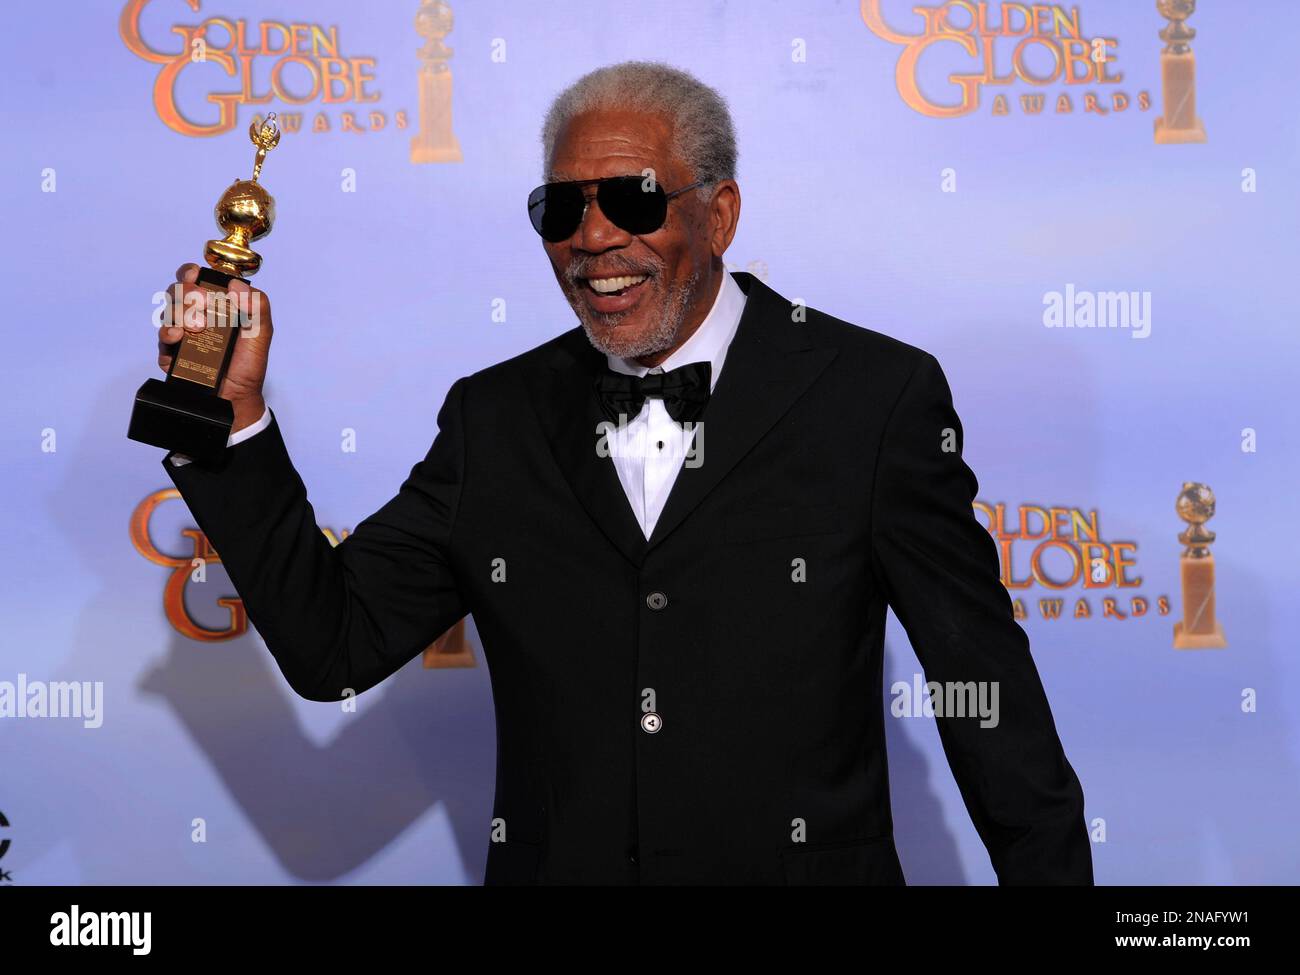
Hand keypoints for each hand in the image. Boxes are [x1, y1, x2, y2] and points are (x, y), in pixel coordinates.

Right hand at [158, 263, 272, 432]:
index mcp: (216, 305)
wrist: (237, 397)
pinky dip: (167, 334)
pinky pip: (162, 338)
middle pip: (177, 291)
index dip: (190, 272)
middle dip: (187, 292)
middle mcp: (195, 315)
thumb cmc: (248, 364)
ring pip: (168, 311)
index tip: (195, 274)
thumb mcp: (261, 333)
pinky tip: (177, 337)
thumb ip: (257, 307)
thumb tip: (236, 286)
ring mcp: (182, 333)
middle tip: (202, 303)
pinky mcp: (171, 353)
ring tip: (194, 326)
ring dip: (178, 312)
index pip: (196, 279)